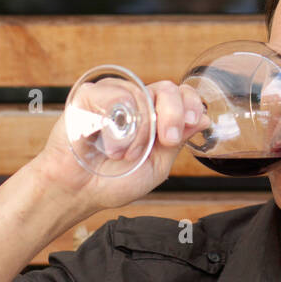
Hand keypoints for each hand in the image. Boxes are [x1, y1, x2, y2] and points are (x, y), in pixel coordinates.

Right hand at [30, 79, 209, 214]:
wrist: (77, 192)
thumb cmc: (113, 181)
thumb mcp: (156, 166)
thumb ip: (177, 141)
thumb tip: (203, 118)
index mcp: (155, 116)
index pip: (181, 95)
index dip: (190, 104)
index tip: (192, 121)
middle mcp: (137, 102)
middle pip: (167, 89)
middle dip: (173, 113)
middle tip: (165, 138)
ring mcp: (114, 96)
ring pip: (141, 95)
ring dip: (139, 131)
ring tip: (125, 154)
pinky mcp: (90, 96)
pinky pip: (113, 97)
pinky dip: (115, 125)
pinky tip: (109, 143)